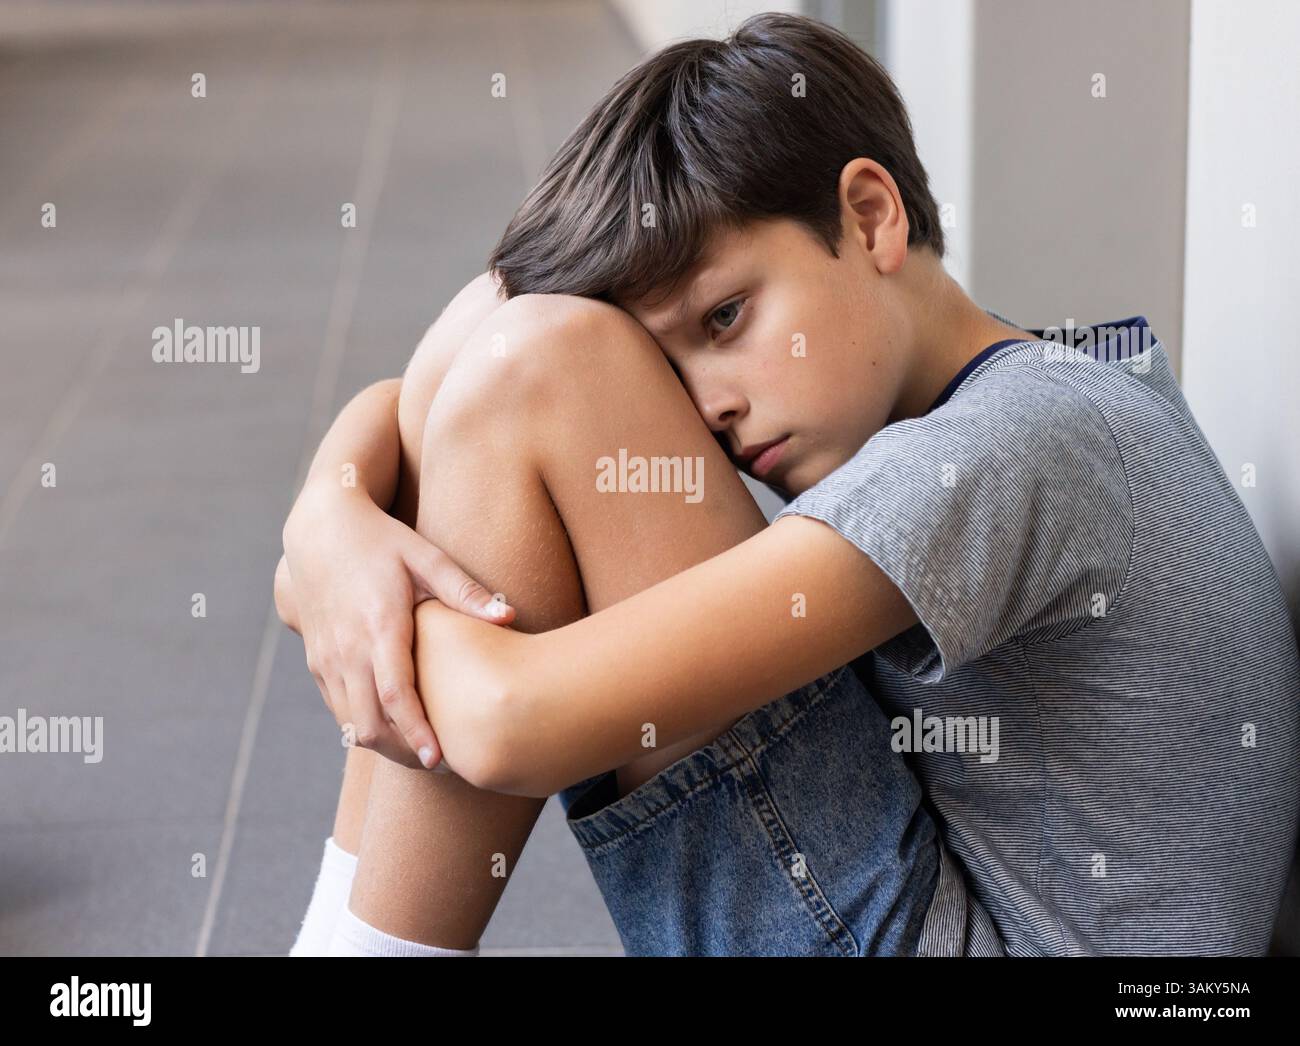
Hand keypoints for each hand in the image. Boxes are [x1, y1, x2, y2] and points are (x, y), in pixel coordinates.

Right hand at [281, 486, 515, 769]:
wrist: (319, 530)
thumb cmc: (381, 541)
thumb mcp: (426, 556)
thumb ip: (466, 591)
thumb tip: (509, 616)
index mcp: (377, 625)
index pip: (394, 695)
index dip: (416, 732)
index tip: (438, 760)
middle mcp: (346, 649)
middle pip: (369, 723)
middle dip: (404, 753)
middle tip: (444, 765)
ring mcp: (326, 659)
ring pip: (351, 724)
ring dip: (385, 745)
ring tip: (424, 753)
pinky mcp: (316, 662)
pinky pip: (338, 710)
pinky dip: (365, 727)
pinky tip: (395, 729)